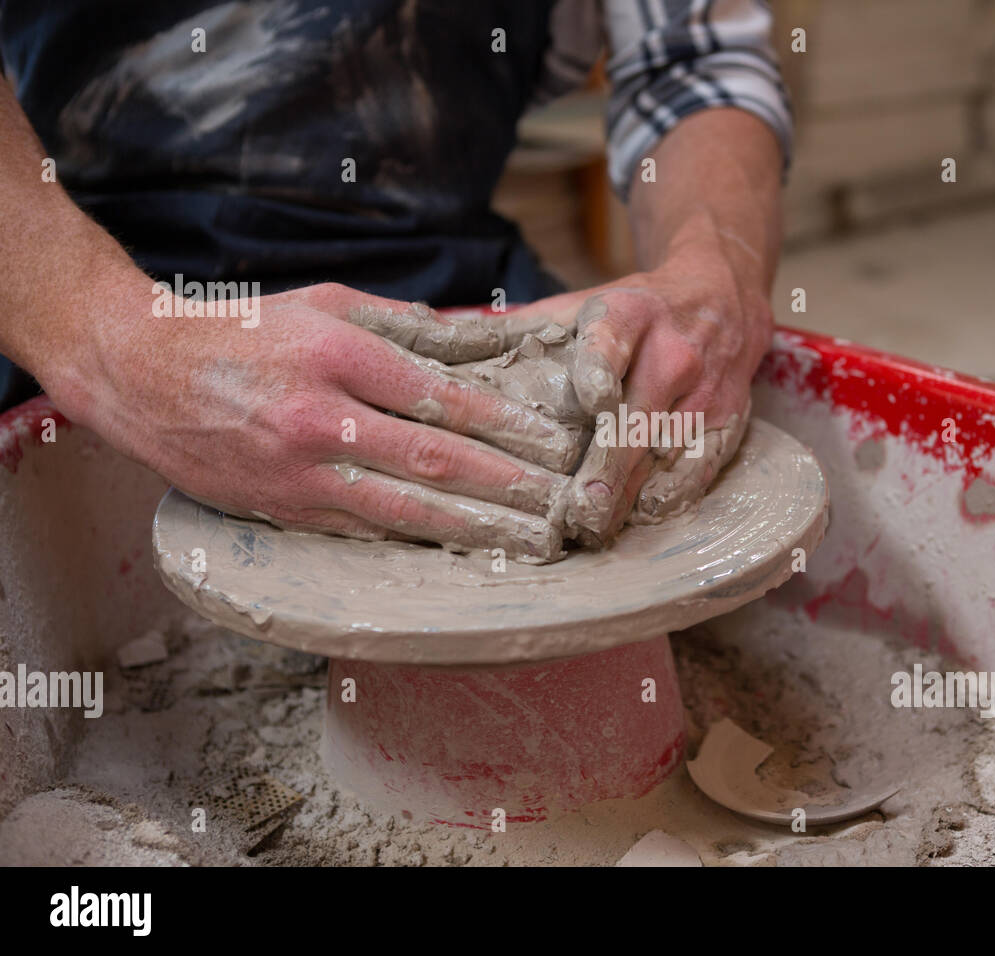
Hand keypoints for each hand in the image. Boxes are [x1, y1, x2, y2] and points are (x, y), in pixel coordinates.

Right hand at [52, 279, 582, 561]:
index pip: (445, 400)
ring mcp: (300, 473)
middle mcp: (322, 419)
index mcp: (339, 357)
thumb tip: (488, 341)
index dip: (509, 428)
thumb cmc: (245, 331)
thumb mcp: (328, 304)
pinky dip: (419, 542)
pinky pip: (365, 532)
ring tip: (529, 541)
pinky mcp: (284, 511)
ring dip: (476, 530)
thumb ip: (410, 327)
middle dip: (510, 487)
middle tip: (563, 505)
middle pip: (435, 462)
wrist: (139, 371)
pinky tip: (463, 551)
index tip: (557, 445)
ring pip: (405, 510)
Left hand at [502, 246, 771, 545]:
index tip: (591, 402)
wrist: (721, 300)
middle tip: (579, 512)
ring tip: (596, 529)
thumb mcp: (578, 305)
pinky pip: (700, 469)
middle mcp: (673, 351)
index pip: (612, 341)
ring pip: (668, 453)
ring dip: (632, 494)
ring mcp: (706, 392)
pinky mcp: (729, 423)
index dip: (600, 371)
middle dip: (609, 468)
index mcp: (628, 313)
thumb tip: (430, 346)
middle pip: (638, 417)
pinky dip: (671, 498)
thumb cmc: (632, 312)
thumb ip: (517, 331)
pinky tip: (642, 518)